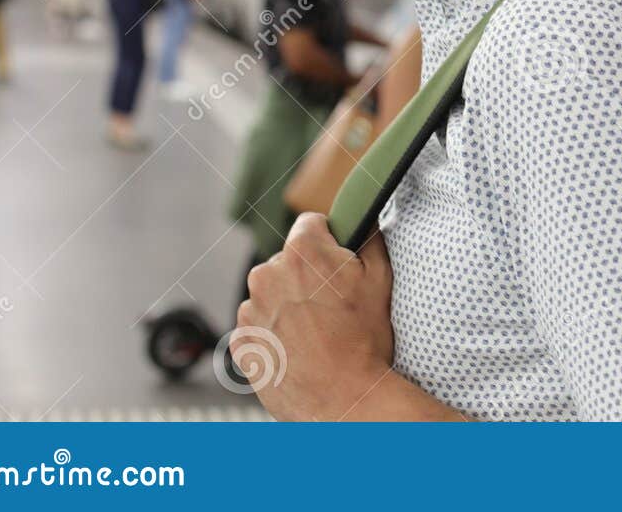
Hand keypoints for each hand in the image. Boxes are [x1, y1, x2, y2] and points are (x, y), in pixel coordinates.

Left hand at [235, 213, 396, 419]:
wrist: (343, 400)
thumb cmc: (364, 341)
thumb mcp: (381, 279)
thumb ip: (369, 238)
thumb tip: (364, 221)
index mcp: (302, 252)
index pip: (311, 223)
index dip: (329, 238)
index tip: (339, 260)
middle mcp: (267, 274)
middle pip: (288, 261)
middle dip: (307, 275)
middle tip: (333, 304)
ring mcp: (250, 310)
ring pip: (271, 294)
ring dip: (288, 304)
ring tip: (317, 333)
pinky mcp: (240, 342)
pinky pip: (257, 325)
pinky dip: (274, 333)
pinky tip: (300, 349)